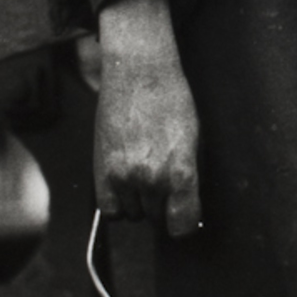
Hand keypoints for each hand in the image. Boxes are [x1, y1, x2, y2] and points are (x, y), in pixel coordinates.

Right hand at [93, 0, 202, 236]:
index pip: (183, 224)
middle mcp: (152, 178)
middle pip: (158, 218)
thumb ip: (190, 177)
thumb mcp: (194, 140)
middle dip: (163, 208)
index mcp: (181, 172)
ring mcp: (124, 176)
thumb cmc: (172, 100)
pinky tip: (126, 188)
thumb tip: (188, 205)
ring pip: (135, 214)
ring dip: (141, 204)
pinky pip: (109, 210)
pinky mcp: (102, 170)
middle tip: (164, 187)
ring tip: (144, 178)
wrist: (139, 73)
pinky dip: (118, 205)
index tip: (184, 217)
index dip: (185, 223)